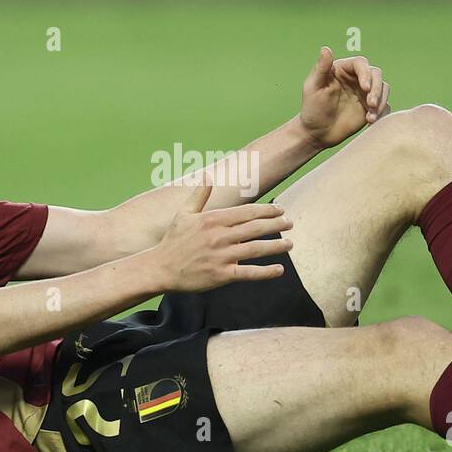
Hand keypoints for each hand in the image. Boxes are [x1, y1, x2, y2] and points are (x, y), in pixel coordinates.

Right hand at [153, 182, 292, 292]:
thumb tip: (207, 177)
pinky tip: (279, 269)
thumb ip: (199, 195)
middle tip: (291, 223)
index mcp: (213, 219)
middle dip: (276, 224)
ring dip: (276, 246)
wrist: (160, 268)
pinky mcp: (222, 275)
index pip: (247, 212)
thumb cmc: (173, 241)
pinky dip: (266, 272)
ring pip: (256, 248)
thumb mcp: (184, 214)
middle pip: (256, 228)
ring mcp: (222, 256)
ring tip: (290, 244)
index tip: (280, 210)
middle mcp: (220, 236)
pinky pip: (248, 273)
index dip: (267, 210)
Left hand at [298, 46, 390, 148]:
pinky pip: (384, 106)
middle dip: (376, 89)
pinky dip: (382, 113)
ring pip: (383, 89)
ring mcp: (365, 93)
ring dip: (381, 101)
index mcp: (343, 69)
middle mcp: (357, 78)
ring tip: (371, 117)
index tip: (365, 88)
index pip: (361, 63)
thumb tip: (325, 48)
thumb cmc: (312, 108)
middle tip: (371, 104)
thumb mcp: (313, 87)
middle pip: (376, 74)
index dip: (365, 73)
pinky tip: (371, 122)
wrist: (318, 132)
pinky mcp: (371, 107)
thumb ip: (321, 68)